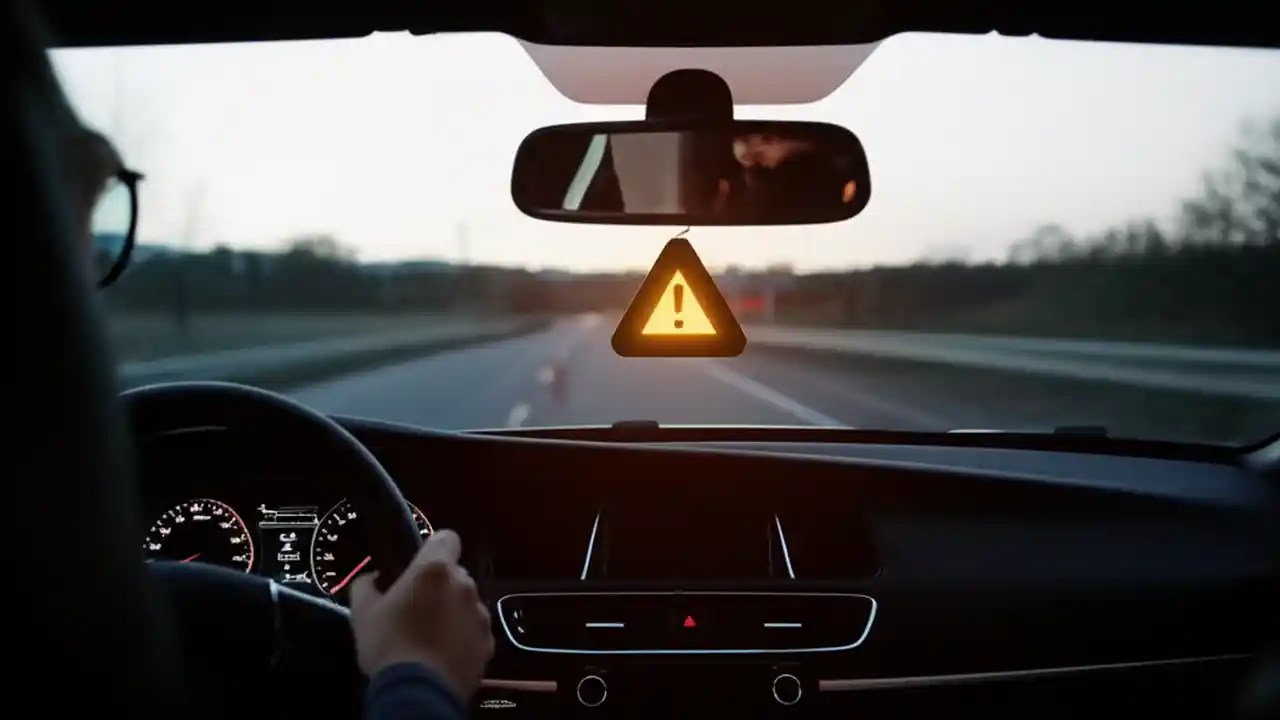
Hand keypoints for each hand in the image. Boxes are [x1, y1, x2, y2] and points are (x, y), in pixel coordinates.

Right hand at [349, 529, 494, 699]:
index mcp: (434, 570)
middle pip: (455, 573)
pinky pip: (474, 630)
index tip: (419, 567)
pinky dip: (462, 636)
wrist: (418, 692)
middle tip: (417, 608)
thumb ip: (366, 585)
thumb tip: (372, 578)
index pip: (447, 538)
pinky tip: (443, 654)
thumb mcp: (362, 612)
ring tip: (430, 636)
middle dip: (439, 586)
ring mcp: (480, 614)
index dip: (434, 549)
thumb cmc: (388, 644)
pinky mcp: (487, 641)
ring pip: (466, 602)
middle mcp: (464, 585)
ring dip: (452, 611)